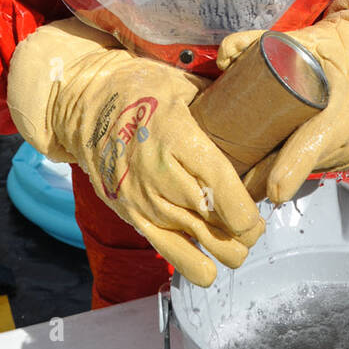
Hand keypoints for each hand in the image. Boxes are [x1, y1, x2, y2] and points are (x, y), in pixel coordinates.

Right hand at [7, 18, 264, 284]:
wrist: (84, 106)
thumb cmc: (142, 90)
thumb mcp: (184, 84)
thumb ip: (222, 106)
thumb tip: (264, 114)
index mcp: (177, 139)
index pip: (222, 189)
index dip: (247, 213)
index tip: (259, 214)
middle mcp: (160, 177)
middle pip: (217, 225)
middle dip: (244, 231)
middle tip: (251, 220)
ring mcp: (144, 202)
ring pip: (202, 246)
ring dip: (226, 247)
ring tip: (233, 235)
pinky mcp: (132, 218)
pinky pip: (173, 257)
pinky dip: (198, 264)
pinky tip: (210, 257)